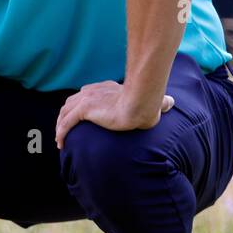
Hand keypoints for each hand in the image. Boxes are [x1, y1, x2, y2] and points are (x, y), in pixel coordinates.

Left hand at [54, 81, 174, 147]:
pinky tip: (60, 143)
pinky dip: (61, 133)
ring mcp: (86, 99)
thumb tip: (172, 102)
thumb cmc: (149, 105)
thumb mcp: (154, 103)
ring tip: (60, 140)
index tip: (77, 119)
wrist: (141, 104)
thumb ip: (161, 103)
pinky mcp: (83, 109)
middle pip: (70, 103)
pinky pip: (65, 123)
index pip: (85, 96)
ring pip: (65, 113)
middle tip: (63, 131)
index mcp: (104, 88)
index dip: (78, 108)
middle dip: (65, 117)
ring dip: (60, 126)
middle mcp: (92, 91)